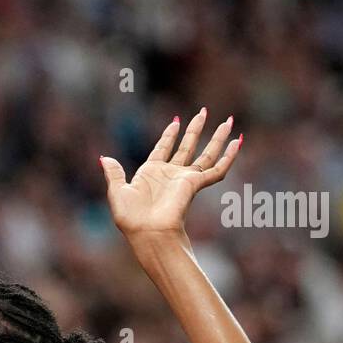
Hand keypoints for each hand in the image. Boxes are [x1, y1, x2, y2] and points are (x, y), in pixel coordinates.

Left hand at [99, 109, 241, 238]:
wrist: (147, 232)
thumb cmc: (131, 217)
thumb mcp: (117, 192)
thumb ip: (113, 173)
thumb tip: (104, 158)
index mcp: (151, 173)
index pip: (164, 148)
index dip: (170, 134)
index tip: (176, 121)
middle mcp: (170, 174)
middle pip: (187, 146)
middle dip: (196, 129)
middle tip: (203, 111)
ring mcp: (185, 179)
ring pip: (206, 154)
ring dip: (217, 137)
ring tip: (227, 120)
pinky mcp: (195, 184)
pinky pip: (217, 169)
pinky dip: (229, 156)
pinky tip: (237, 142)